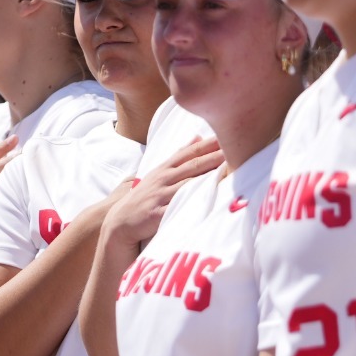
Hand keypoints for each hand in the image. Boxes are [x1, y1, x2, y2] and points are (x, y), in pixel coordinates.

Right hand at [102, 138, 222, 252]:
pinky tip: (207, 199)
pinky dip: (192, 202)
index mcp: (166, 167)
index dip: (208, 144)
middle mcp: (164, 178)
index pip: (190, 152)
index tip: (225, 135)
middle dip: (214, 156)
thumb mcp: (160, 171)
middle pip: (193, 165)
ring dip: (208, 177)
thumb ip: (179, 155)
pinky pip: (179, 206)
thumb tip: (197, 137)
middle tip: (234, 149)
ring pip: (189, 184)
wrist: (122, 220)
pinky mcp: (159, 213)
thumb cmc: (146, 195)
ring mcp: (161, 195)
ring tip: (228, 171)